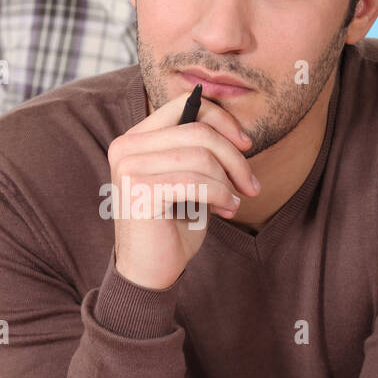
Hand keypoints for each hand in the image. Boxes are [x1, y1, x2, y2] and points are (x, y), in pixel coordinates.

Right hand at [107, 92, 259, 290]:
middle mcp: (126, 147)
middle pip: (198, 131)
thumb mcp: (189, 180)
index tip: (246, 145)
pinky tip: (226, 210)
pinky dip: (221, 195)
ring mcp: (129, 167)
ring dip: (229, 181)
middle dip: (235, 158)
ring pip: (201, 156)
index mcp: (135, 139)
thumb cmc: (172, 226)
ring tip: (234, 202)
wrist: (149, 272)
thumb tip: (236, 134)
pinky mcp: (139, 190)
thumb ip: (200, 153)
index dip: (221, 120)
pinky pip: (196, 181)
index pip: (183, 105)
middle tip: (251, 185)